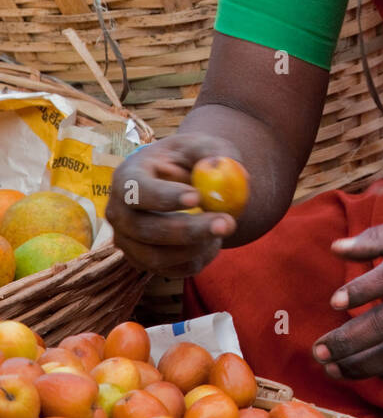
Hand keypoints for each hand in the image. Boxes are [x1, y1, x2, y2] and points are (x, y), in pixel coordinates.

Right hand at [106, 133, 241, 277]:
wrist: (184, 183)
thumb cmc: (191, 160)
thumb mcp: (204, 146)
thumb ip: (214, 154)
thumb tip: (217, 167)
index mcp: (128, 176)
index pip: (136, 190)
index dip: (164, 197)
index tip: (197, 197)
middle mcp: (119, 212)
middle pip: (144, 229)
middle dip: (189, 229)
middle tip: (227, 223)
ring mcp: (127, 240)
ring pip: (157, 257)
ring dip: (196, 248)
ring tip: (224, 227)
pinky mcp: (142, 261)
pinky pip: (170, 271)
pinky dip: (197, 260)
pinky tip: (213, 241)